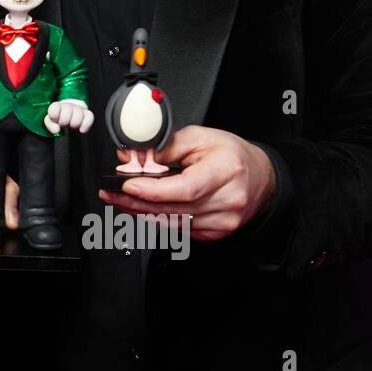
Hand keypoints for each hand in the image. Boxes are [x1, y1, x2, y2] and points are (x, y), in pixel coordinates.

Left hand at [45, 98, 94, 134]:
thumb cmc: (58, 118)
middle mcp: (68, 105)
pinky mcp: (87, 113)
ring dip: (74, 123)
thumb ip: (50, 124)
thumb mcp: (50, 121)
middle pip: (67, 111)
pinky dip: (86, 124)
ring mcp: (78, 108)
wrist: (69, 114)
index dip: (55, 115)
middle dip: (64, 121)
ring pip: (78, 114)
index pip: (55, 108)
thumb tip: (56, 129)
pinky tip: (81, 129)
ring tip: (71, 125)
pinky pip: (90, 116)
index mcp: (57, 105)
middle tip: (63, 123)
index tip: (54, 119)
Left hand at [98, 125, 276, 242]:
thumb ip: (165, 146)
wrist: (260, 176)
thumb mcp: (199, 137)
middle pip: (174, 209)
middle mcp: (228, 200)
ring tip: (119, 201)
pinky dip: (158, 219)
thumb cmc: (231, 155)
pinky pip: (179, 230)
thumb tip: (134, 156)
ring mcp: (223, 221)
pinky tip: (142, 210)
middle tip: (110, 194)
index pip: (185, 188)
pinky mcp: (216, 233)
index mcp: (226, 171)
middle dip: (136, 202)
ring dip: (142, 213)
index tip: (127, 186)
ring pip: (173, 223)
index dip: (153, 191)